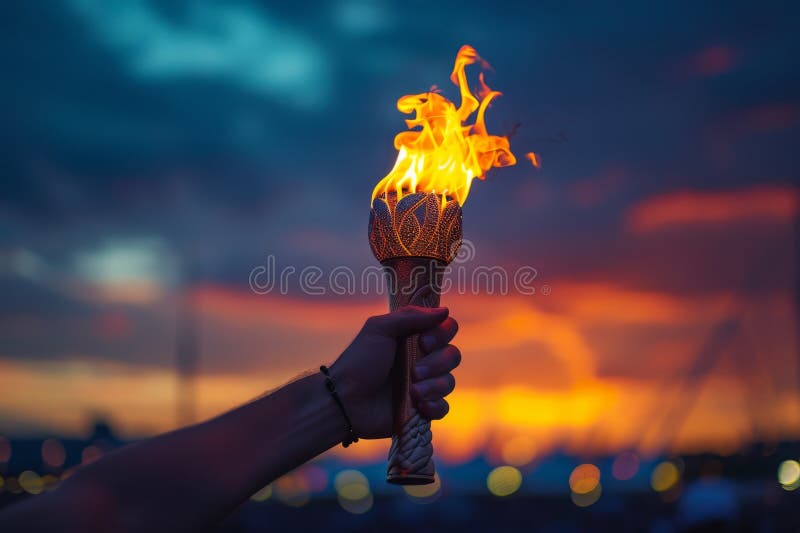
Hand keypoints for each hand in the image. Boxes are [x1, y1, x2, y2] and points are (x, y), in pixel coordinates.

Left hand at [329, 306, 459, 438]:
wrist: (345, 400)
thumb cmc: (359, 361)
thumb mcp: (380, 329)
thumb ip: (410, 316)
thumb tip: (445, 310)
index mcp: (414, 338)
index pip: (447, 329)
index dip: (442, 334)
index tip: (423, 341)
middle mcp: (423, 359)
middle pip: (453, 355)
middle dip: (437, 363)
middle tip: (414, 371)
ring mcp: (423, 385)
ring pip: (449, 382)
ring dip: (434, 386)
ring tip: (412, 392)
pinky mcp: (421, 410)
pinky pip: (443, 407)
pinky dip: (435, 405)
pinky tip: (419, 405)